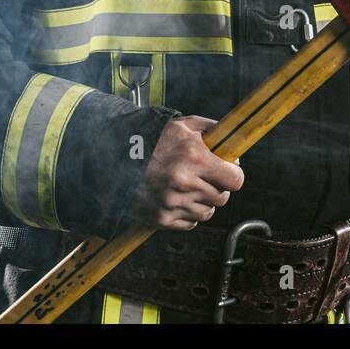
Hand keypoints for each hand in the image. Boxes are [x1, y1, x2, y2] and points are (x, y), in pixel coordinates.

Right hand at [126, 115, 243, 230]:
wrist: (114, 157)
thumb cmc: (152, 139)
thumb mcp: (184, 125)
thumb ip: (213, 130)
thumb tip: (234, 140)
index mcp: (194, 157)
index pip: (235, 180)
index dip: (233, 174)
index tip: (228, 170)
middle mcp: (184, 182)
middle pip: (222, 197)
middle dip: (218, 187)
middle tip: (207, 177)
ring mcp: (172, 203)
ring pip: (208, 212)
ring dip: (204, 201)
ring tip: (190, 187)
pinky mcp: (161, 218)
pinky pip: (190, 223)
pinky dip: (188, 213)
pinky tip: (178, 198)